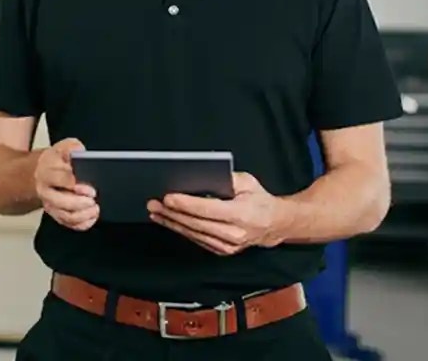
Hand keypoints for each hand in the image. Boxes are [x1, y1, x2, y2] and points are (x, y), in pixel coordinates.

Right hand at [35, 138, 98, 230]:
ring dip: (83, 215)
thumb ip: (72, 147)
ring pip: (65, 216)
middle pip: (61, 202)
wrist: (39, 172)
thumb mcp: (63, 147)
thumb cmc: (56, 160)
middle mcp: (45, 190)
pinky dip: (83, 223)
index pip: (59, 179)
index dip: (74, 184)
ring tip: (95, 208)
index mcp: (47, 171)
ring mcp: (50, 204)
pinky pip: (69, 224)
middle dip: (80, 202)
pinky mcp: (56, 214)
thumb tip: (81, 152)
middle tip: (93, 198)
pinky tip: (91, 216)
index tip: (89, 187)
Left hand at [146, 172, 288, 254]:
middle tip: (154, 203)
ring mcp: (229, 246)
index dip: (186, 204)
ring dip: (172, 223)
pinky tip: (168, 221)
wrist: (274, 224)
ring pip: (194, 234)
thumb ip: (226, 178)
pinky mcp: (223, 251)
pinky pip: (197, 240)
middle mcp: (235, 233)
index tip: (168, 197)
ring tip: (155, 212)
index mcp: (243, 214)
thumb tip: (200, 176)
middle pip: (197, 223)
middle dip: (172, 213)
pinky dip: (181, 230)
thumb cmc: (258, 199)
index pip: (209, 209)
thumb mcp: (247, 181)